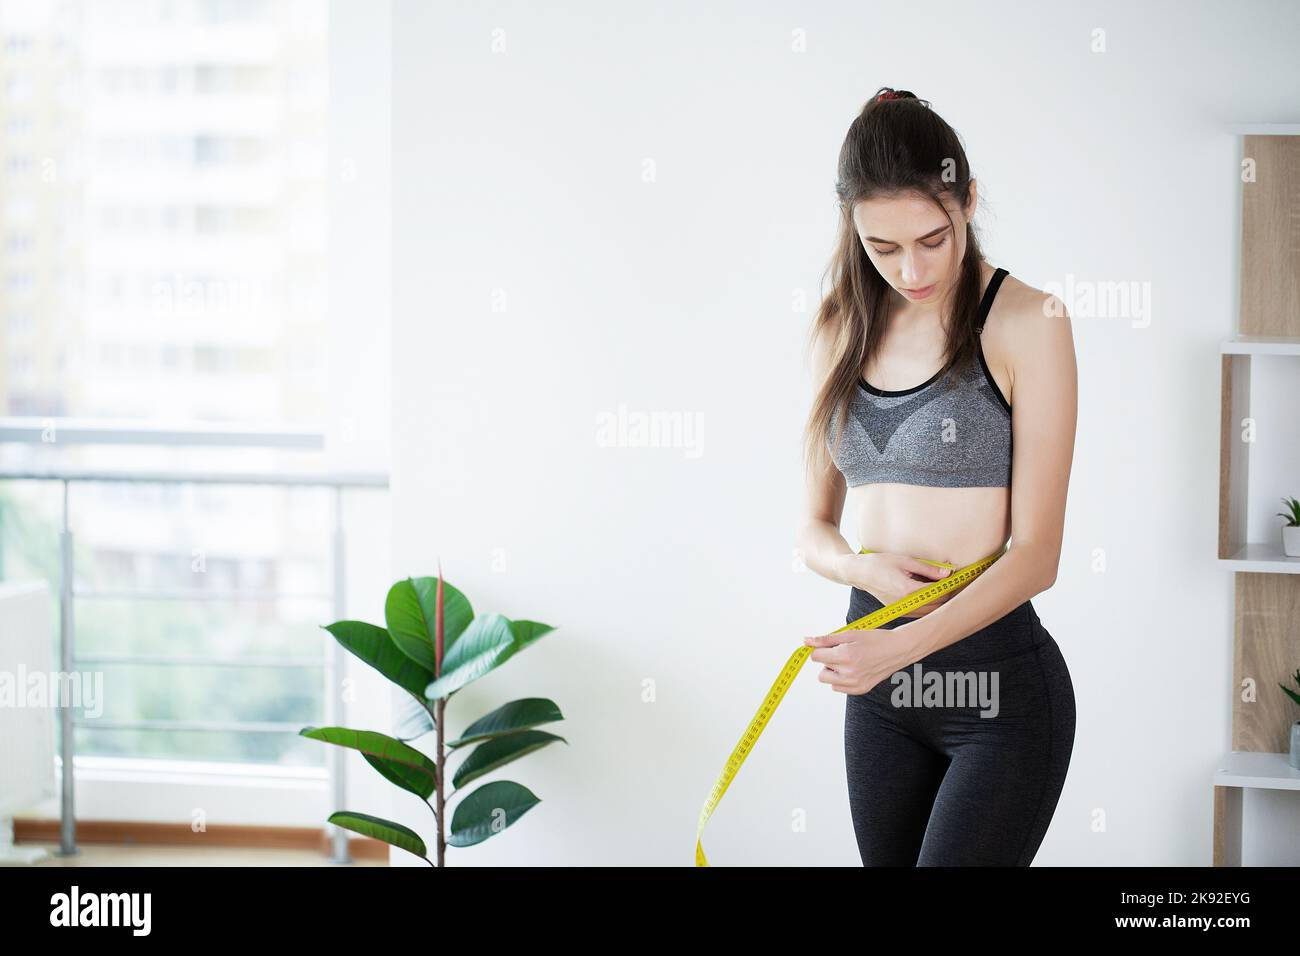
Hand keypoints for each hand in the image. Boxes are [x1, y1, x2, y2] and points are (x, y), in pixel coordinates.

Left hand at [802, 628, 911, 695]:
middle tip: (841, 653)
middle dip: (825, 662)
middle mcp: (849, 673)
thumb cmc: (874, 639)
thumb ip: (825, 639)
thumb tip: (805, 641)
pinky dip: (841, 679)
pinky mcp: (860, 690)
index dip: (820, 649)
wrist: (897, 649)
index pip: (816, 657)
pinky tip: (854, 669)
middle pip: (820, 672)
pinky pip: (839, 687)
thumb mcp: (849, 634)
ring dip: (833, 671)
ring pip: (829, 681)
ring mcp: (855, 684)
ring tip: (848, 661)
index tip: (828, 645)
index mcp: (845, 656)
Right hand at [833, 550, 960, 617]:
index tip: (960, 580)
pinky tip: (932, 596)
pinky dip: (929, 607)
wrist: (858, 573)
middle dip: (948, 596)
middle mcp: (904, 603)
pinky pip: (920, 613)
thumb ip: (927, 568)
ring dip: (940, 603)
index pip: (937, 593)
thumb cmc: (879, 563)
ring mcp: (900, 609)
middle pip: (936, 605)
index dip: (951, 587)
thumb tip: (948, 573)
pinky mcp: (898, 611)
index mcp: (907, 590)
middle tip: (958, 585)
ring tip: (947, 591)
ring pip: (929, 613)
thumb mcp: (904, 560)